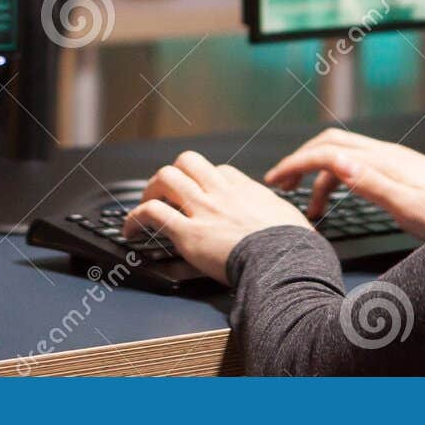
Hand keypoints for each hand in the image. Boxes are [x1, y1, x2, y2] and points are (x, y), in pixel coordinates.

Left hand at [123, 151, 314, 283]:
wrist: (285, 263)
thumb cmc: (293, 247)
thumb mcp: (290, 218)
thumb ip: (277, 214)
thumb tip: (286, 221)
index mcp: (245, 189)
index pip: (217, 170)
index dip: (205, 180)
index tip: (201, 193)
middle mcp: (220, 193)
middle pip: (187, 162)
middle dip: (173, 173)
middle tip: (165, 191)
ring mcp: (202, 210)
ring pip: (165, 177)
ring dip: (150, 189)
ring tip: (144, 204)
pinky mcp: (188, 233)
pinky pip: (152, 213)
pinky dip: (135, 218)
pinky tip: (130, 229)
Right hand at [264, 128, 424, 239]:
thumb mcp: (409, 208)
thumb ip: (371, 185)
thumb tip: (336, 163)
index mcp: (383, 161)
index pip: (326, 152)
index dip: (295, 164)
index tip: (274, 181)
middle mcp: (387, 156)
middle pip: (331, 145)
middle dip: (300, 162)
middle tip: (279, 186)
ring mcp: (395, 163)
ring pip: (344, 157)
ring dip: (319, 176)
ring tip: (308, 208)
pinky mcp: (403, 173)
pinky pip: (359, 168)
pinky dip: (338, 180)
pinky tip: (341, 201)